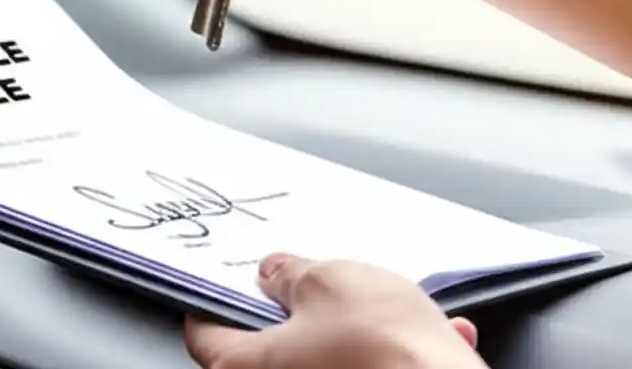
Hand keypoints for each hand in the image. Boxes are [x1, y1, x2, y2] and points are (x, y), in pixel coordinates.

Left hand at [185, 255, 485, 368]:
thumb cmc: (385, 349)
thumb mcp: (329, 282)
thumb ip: (290, 274)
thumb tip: (276, 273)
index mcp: (243, 368)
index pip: (205, 332)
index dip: (219, 298)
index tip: (234, 280)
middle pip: (267, 347)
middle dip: (297, 311)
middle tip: (313, 284)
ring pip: (324, 360)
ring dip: (354, 333)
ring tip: (390, 307)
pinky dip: (387, 357)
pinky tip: (427, 337)